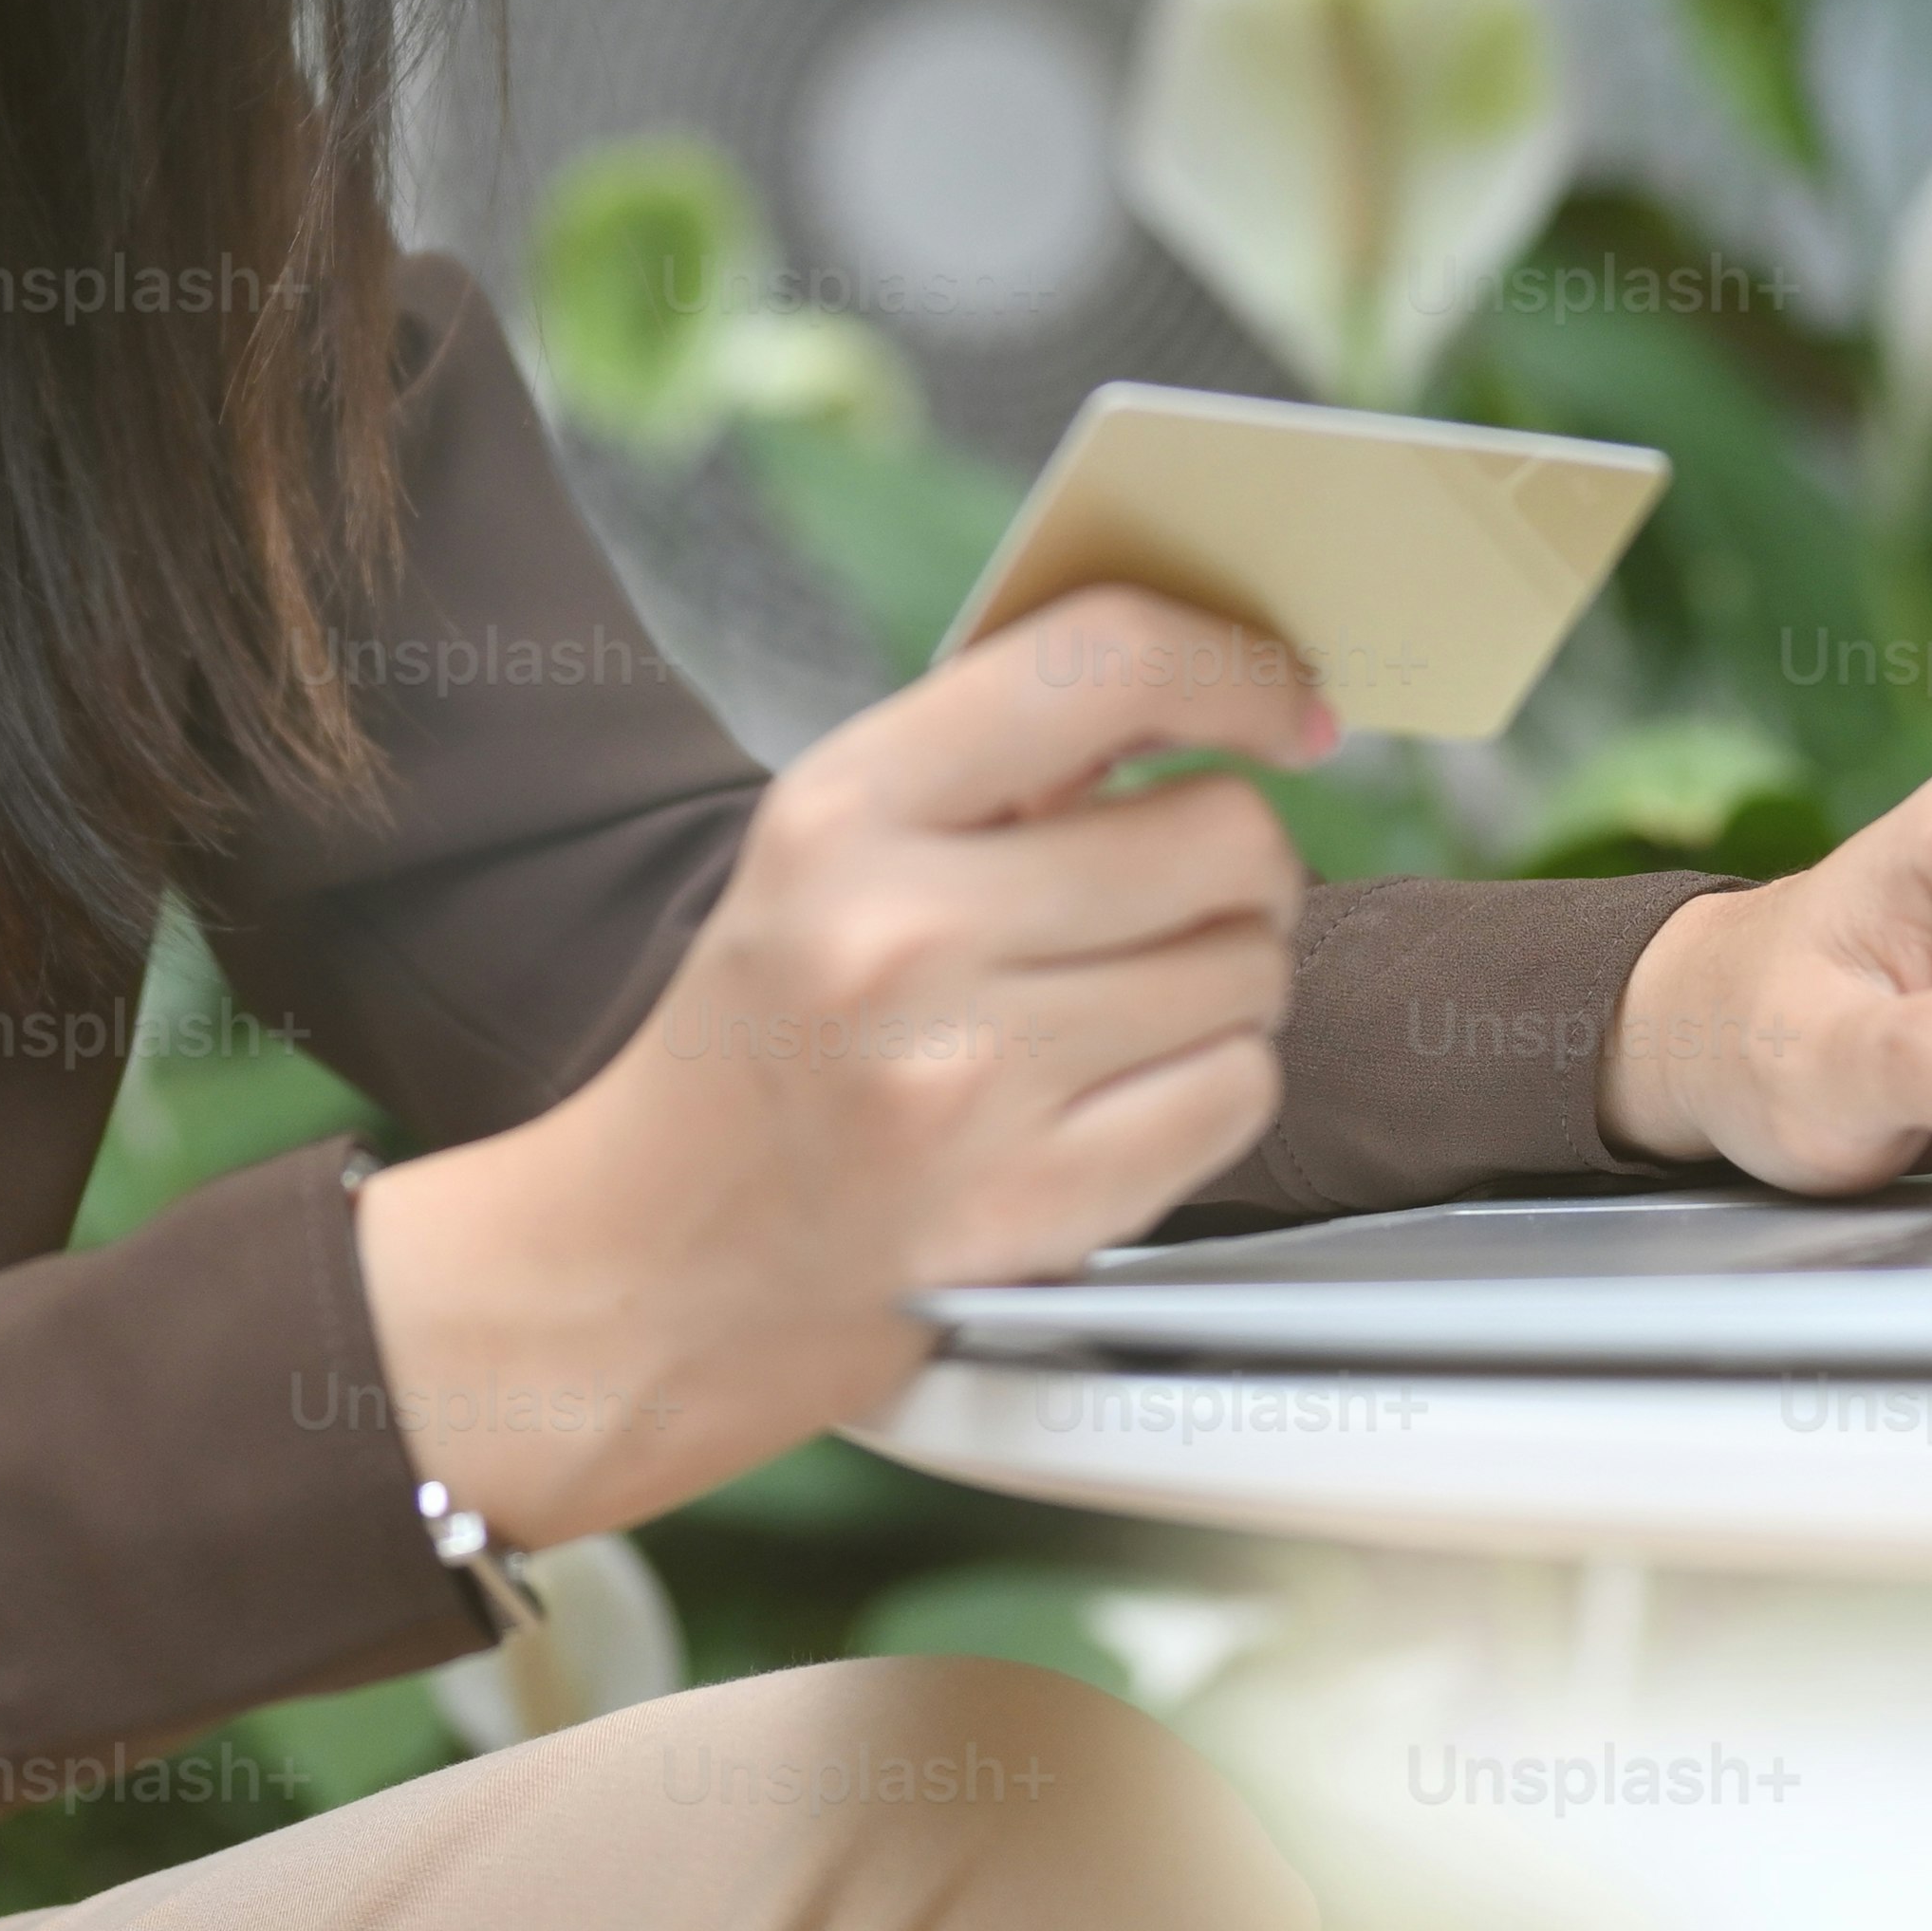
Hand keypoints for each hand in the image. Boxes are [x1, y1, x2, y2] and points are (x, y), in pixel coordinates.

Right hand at [349, 587, 1322, 1547]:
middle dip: (1239, 864)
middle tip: (1181, 899)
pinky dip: (1215, 1085)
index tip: (1285, 710)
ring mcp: (971, 1087)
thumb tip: (1220, 694)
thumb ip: (998, 766)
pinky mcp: (1033, 1214)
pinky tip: (1122, 1092)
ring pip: (1253, 970)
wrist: (646, 1267)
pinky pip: (1242, 1093)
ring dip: (1226, 982)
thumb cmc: (764, 1037)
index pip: (1101, 663)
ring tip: (1122, 1007)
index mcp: (842, 813)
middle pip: (1225, 836)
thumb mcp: (826, 854)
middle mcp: (901, 938)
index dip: (1233, 670)